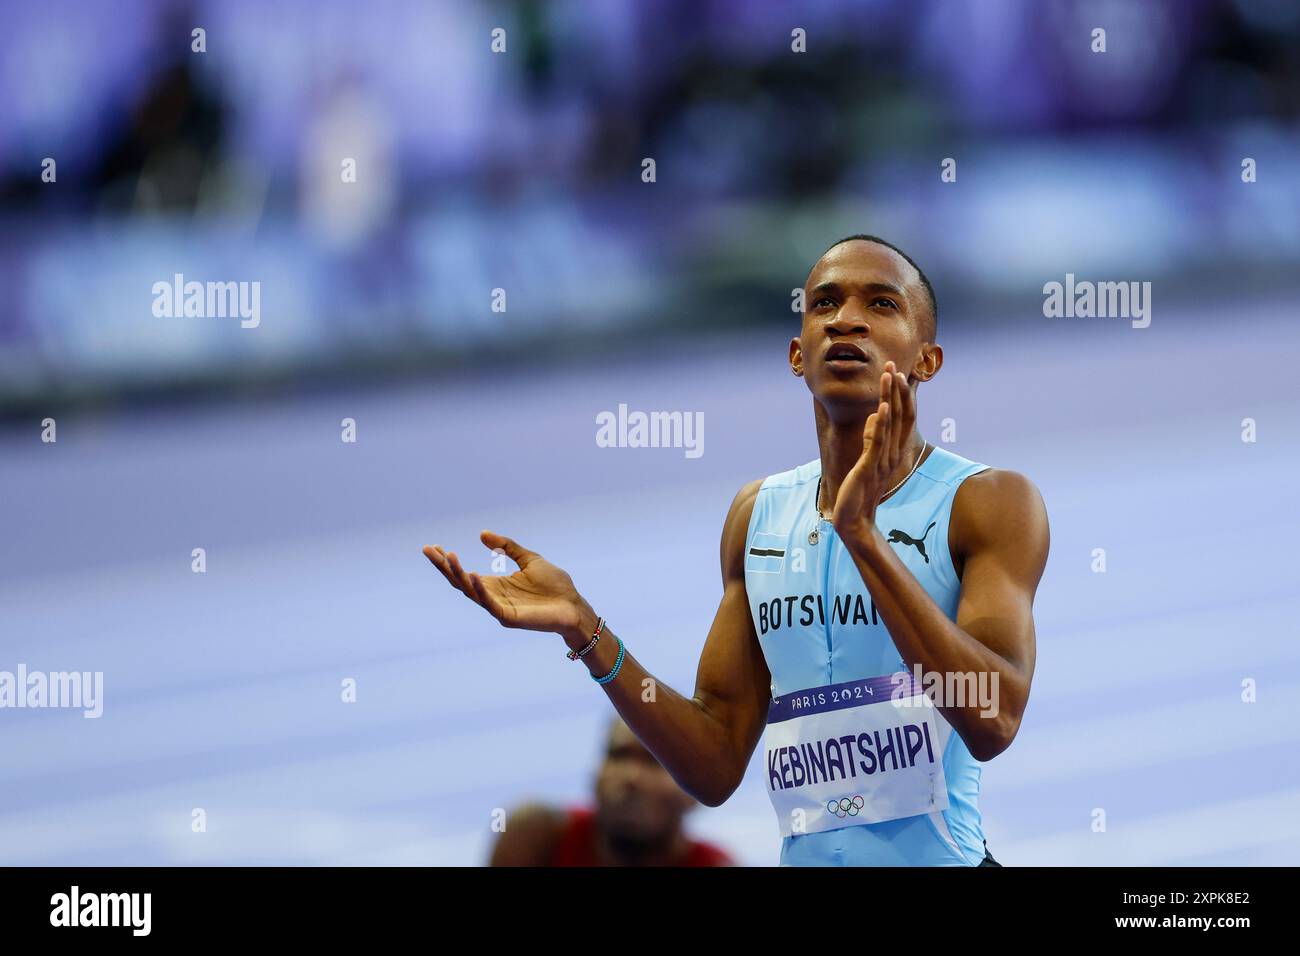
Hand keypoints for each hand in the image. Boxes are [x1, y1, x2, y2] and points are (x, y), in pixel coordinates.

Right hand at [423, 531, 595, 642]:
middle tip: (429, 550)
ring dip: (459, 574)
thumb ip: (507, 547)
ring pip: (472, 591)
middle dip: (445, 567)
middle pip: (461, 582)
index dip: (448, 561)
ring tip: (449, 556)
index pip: (464, 573)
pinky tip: (473, 575)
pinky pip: (490, 603)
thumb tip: (482, 534)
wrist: (574, 606)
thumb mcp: (529, 559)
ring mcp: (499, 608)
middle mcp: (492, 596)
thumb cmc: (554, 586)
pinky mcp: (509, 617)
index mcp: (495, 585)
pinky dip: (481, 590)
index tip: (433, 547)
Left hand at [831, 361, 917, 542]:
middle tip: (893, 365)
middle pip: (901, 415)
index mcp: (894, 451)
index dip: (902, 395)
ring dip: (890, 397)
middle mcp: (893, 454)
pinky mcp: (869, 467)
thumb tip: (875, 416)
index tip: (897, 373)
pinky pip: (878, 442)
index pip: (904, 418)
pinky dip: (881, 424)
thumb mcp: (868, 460)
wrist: (854, 520)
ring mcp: (882, 460)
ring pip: (891, 423)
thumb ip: (873, 438)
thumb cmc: (860, 490)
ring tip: (888, 375)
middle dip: (897, 389)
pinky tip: (882, 407)